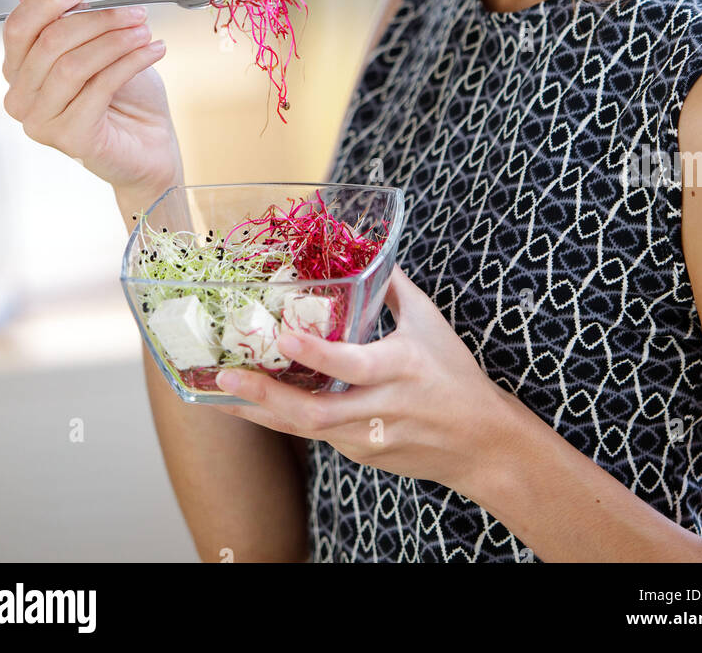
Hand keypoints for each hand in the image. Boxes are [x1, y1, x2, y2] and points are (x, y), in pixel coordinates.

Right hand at [2, 0, 179, 191]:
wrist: (150, 145)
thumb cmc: (123, 97)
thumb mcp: (95, 47)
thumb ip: (63, 19)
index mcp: (18, 72)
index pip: (17, 28)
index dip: (47, 2)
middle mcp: (20, 99)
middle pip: (50, 42)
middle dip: (98, 20)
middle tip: (135, 13)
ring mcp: (41, 122)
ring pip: (74, 64)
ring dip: (117, 41)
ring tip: (146, 32)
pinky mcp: (70, 137)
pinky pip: (100, 86)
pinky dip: (131, 61)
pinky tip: (154, 51)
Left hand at [214, 265, 503, 493]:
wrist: (481, 444)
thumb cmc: (455, 374)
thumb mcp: (428, 322)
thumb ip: (392, 286)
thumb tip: (365, 248)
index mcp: (401, 367)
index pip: (353, 363)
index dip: (316, 352)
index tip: (282, 334)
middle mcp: (381, 407)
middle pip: (315, 411)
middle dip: (265, 394)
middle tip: (225, 375)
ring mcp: (367, 437)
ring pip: (305, 428)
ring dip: (260, 410)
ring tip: (220, 391)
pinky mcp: (359, 454)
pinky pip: (314, 435)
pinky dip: (282, 418)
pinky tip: (253, 402)